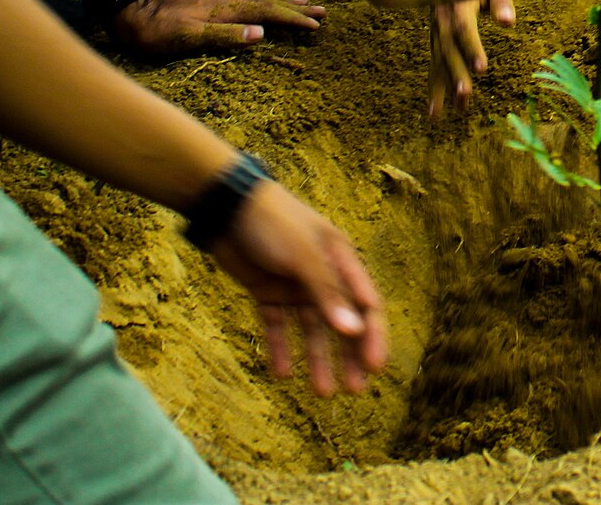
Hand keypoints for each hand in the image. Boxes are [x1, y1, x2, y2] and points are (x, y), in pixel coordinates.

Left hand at [111, 0, 324, 58]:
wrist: (130, 14)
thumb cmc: (158, 32)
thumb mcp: (191, 38)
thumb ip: (226, 35)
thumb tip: (261, 33)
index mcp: (227, 11)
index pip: (268, 14)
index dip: (293, 20)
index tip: (316, 26)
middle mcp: (227, 2)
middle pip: (269, 3)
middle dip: (297, 8)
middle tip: (323, 10)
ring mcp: (219, 1)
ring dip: (283, 1)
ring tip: (304, 0)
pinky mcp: (210, 2)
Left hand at [209, 179, 388, 394]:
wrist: (226, 207)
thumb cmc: (274, 222)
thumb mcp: (304, 256)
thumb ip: (327, 293)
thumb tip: (352, 332)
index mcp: (341, 261)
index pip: (366, 304)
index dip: (373, 335)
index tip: (374, 367)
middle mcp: (323, 276)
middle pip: (342, 322)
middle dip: (350, 355)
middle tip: (355, 389)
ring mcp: (295, 286)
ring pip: (311, 330)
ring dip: (318, 359)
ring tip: (323, 392)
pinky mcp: (268, 292)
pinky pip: (278, 326)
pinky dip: (281, 348)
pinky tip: (282, 374)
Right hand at [429, 0, 513, 116]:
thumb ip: (502, 0)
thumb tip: (509, 22)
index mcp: (458, 0)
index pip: (464, 27)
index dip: (472, 47)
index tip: (482, 69)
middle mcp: (442, 16)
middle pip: (448, 48)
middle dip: (455, 74)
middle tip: (464, 97)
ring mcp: (437, 26)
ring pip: (437, 59)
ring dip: (440, 86)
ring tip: (437, 115)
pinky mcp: (437, 35)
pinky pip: (435, 60)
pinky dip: (435, 83)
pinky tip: (436, 107)